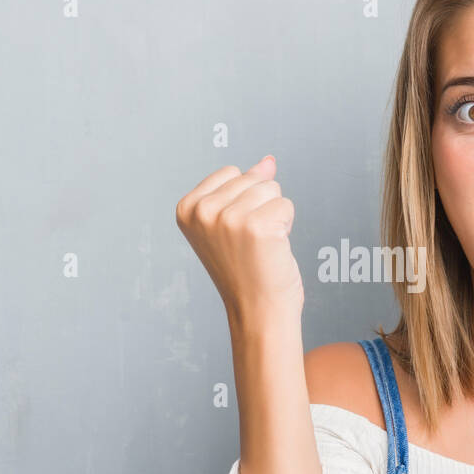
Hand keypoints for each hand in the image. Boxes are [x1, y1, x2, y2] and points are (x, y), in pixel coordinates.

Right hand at [175, 155, 303, 327]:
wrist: (258, 312)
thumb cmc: (247, 271)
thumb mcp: (233, 223)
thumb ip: (245, 187)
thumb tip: (268, 161)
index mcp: (187, 208)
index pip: (231, 173)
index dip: (243, 200)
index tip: (235, 233)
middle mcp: (203, 212)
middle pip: (253, 178)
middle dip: (260, 206)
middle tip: (250, 244)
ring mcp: (229, 218)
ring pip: (272, 189)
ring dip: (275, 216)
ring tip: (261, 246)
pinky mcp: (258, 226)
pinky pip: (286, 205)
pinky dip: (287, 226)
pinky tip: (273, 249)